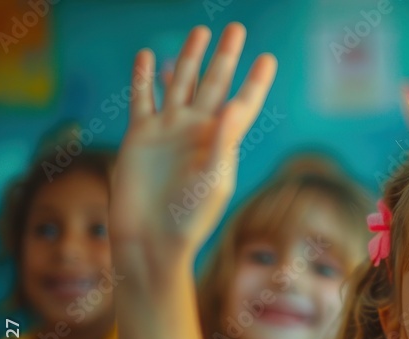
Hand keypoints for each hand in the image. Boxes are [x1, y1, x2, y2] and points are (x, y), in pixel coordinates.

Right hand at [110, 23, 276, 256]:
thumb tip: (237, 105)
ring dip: (190, 59)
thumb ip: (225, 141)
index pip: (243, 103)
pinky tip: (149, 57)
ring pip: (181, 84)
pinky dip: (145, 78)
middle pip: (214, 84)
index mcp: (223, 142)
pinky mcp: (140, 135)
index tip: (268, 58)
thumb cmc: (190, 217)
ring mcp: (169, 131)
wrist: (151, 238)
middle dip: (225, 58)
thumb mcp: (214, 179)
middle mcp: (198, 131)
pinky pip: (144, 99)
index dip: (256, 82)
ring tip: (200, 32)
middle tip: (236, 29)